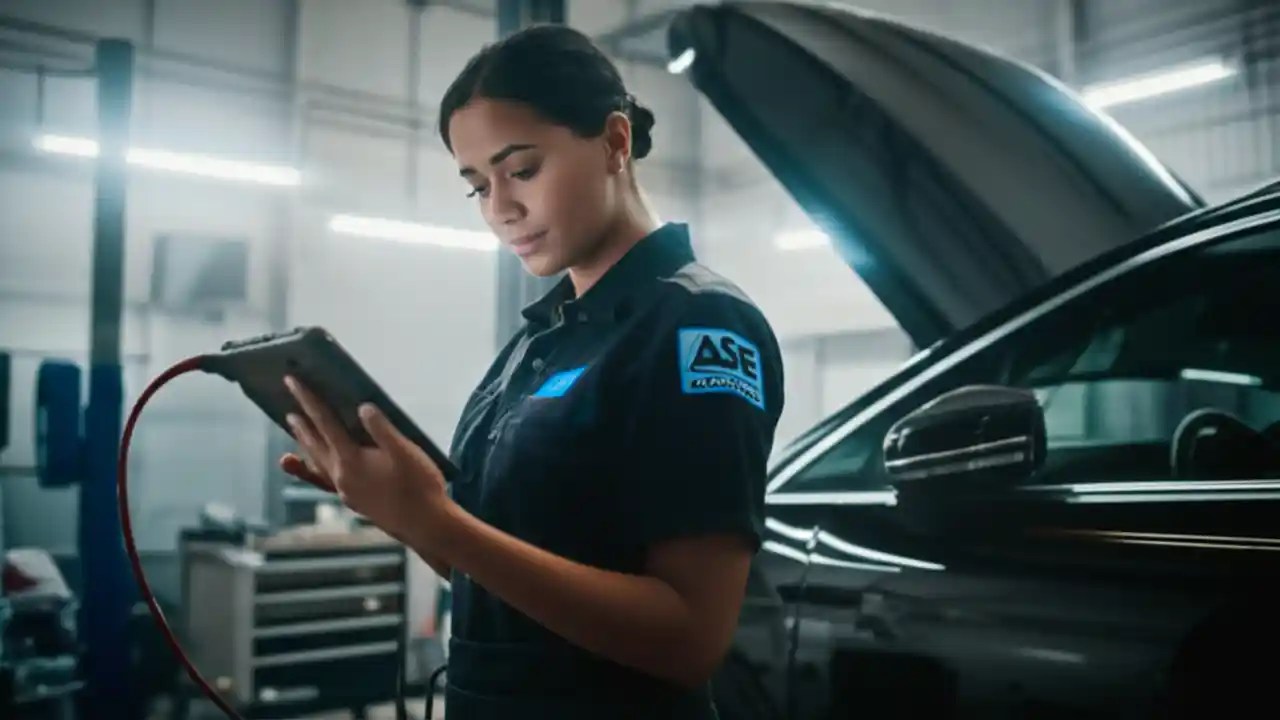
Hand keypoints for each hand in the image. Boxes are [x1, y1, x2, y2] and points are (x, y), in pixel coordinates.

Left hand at [280, 375, 449, 545]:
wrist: (426, 525)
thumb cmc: (419, 485)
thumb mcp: (405, 451)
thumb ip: (381, 428)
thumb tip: (362, 407)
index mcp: (351, 460)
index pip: (324, 422)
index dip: (308, 399)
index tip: (292, 382)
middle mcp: (341, 476)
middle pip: (315, 444)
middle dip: (302, 426)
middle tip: (287, 410)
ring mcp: (346, 491)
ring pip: (319, 464)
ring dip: (306, 446)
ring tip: (297, 434)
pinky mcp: (355, 501)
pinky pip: (327, 480)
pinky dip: (316, 469)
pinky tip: (318, 468)